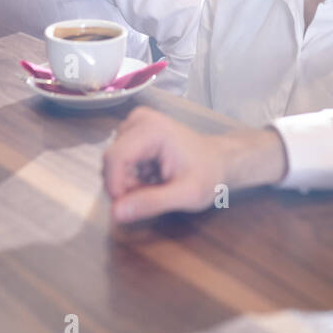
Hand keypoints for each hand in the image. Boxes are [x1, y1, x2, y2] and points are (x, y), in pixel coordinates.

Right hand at [103, 107, 286, 222]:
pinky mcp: (133, 131)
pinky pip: (120, 160)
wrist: (220, 161)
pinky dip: (132, 175)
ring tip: (156, 183)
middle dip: (125, 184)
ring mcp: (134, 123)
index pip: (114, 158)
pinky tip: (152, 176)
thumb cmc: (208, 176)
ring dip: (129, 181)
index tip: (129, 207)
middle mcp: (138, 120)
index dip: (115, 186)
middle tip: (153, 193)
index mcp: (151, 129)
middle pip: (112, 160)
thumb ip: (151, 203)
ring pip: (114, 162)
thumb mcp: (185, 195)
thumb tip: (116, 212)